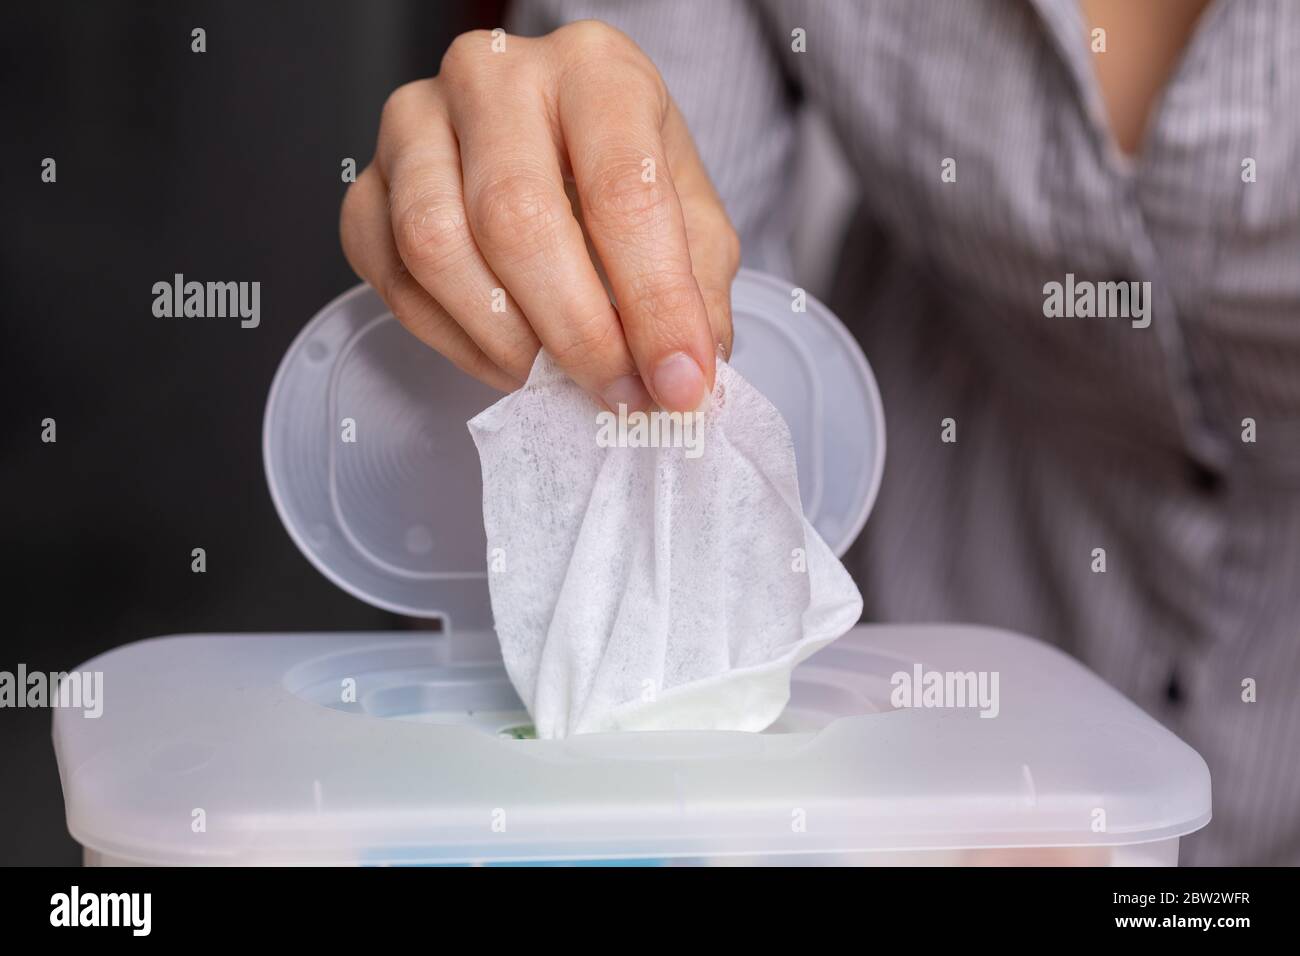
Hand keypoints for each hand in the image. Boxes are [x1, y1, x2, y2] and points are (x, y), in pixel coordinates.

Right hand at [340, 20, 739, 412]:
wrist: (553, 148)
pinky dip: (454, 342)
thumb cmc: (624, 177)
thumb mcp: (689, 221)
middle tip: (615, 389)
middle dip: (575, 331)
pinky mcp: (368, 183)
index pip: (621, 190)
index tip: (678, 381)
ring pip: (435, 248)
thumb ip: (694, 294)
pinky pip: (392, 279)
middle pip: (516, 219)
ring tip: (557, 377)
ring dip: (506, 340)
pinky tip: (506, 358)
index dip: (654, 303)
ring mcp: (414, 123)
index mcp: (594, 69)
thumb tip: (684, 379)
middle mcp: (494, 75)